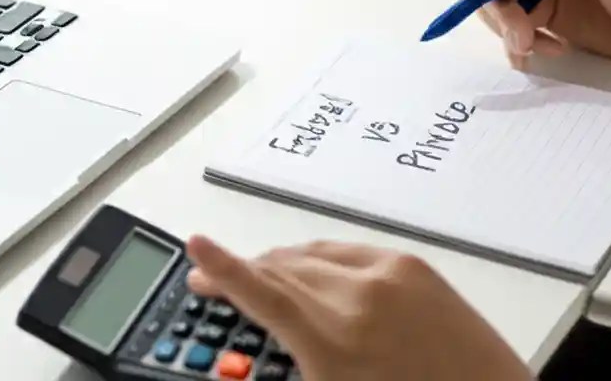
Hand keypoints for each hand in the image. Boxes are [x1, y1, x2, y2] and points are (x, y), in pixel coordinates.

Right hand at [185, 236, 531, 380]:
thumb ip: (292, 363)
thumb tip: (253, 353)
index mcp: (334, 345)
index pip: (262, 293)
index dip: (221, 269)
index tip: (195, 247)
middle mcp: (358, 300)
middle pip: (279, 271)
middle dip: (243, 273)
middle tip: (216, 281)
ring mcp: (389, 276)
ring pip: (310, 255)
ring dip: (279, 265)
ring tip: (262, 279)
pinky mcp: (415, 267)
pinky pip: (347, 251)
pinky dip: (320, 261)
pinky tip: (314, 273)